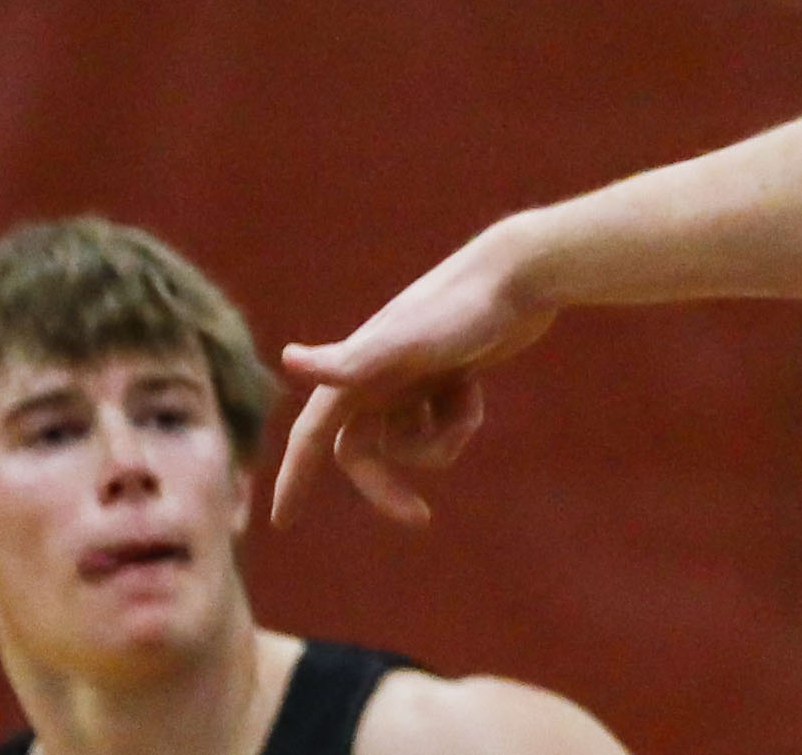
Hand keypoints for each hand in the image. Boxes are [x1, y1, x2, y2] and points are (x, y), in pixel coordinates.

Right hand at [270, 228, 556, 526]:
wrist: (520, 277)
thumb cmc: (460, 309)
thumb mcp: (405, 341)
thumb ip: (348, 360)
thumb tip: (287, 358)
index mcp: (354, 371)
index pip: (311, 436)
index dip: (293, 478)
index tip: (281, 524)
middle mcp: (375, 376)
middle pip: (364, 453)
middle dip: (388, 487)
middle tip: (420, 520)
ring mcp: (411, 379)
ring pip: (411, 443)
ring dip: (441, 439)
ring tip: (466, 406)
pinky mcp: (445, 378)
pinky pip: (443, 424)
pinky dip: (460, 417)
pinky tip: (473, 385)